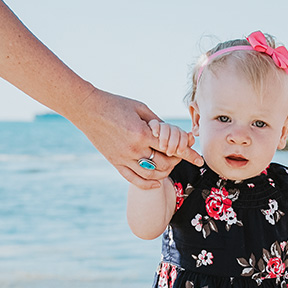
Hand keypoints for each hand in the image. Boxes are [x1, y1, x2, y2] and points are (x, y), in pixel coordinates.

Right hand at [69, 87, 203, 188]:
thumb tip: (172, 133)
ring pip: (150, 174)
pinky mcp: (115, 162)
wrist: (88, 109)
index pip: (172, 147)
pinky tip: (157, 183)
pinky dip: (147, 183)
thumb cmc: (115, 103)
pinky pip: (133, 179)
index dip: (187, 153)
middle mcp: (134, 149)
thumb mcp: (140, 108)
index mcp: (142, 133)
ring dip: (164, 173)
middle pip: (163, 164)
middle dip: (176, 161)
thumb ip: (157, 122)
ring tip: (169, 167)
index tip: (199, 158)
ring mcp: (123, 158)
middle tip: (180, 156)